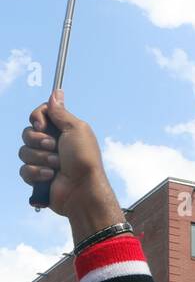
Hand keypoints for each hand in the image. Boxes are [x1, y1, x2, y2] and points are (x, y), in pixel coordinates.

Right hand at [19, 91, 119, 226]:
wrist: (81, 189)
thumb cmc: (83, 158)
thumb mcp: (75, 129)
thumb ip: (61, 112)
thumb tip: (56, 92)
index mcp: (62, 129)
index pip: (39, 115)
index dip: (37, 118)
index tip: (42, 125)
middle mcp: (51, 143)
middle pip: (28, 132)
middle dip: (38, 140)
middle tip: (54, 147)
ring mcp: (43, 160)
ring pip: (23, 151)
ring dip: (40, 158)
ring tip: (56, 165)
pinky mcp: (36, 176)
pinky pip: (23, 169)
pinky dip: (36, 173)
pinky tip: (49, 177)